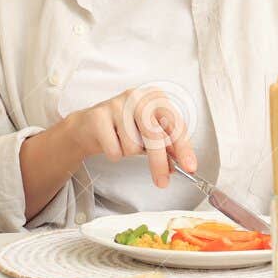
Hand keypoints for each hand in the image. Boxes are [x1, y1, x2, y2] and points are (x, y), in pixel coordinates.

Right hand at [64, 85, 196, 189]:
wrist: (88, 126)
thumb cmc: (123, 128)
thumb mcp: (149, 133)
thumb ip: (167, 146)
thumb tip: (180, 165)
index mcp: (155, 98)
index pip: (175, 124)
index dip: (183, 148)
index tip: (189, 167)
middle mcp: (137, 96)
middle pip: (154, 135)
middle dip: (159, 162)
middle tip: (162, 181)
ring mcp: (116, 104)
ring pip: (133, 145)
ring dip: (130, 153)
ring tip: (123, 143)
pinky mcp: (98, 116)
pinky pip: (114, 149)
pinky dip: (114, 154)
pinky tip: (110, 143)